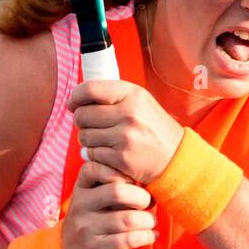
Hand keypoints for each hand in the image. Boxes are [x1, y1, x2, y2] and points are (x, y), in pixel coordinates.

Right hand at [61, 159, 157, 248]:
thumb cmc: (92, 219)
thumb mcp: (92, 197)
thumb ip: (112, 185)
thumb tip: (148, 184)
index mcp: (81, 187)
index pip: (97, 168)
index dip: (122, 172)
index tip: (133, 182)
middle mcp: (80, 205)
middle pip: (117, 192)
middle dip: (141, 197)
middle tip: (148, 203)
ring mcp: (86, 228)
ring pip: (128, 219)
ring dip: (148, 220)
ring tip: (150, 221)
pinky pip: (128, 240)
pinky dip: (146, 236)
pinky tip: (150, 235)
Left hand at [68, 79, 184, 185]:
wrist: (175, 158)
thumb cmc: (152, 128)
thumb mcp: (140, 102)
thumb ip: (111, 96)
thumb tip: (74, 101)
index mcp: (133, 94)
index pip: (90, 89)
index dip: (76, 96)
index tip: (73, 103)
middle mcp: (129, 113)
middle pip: (82, 115)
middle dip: (82, 122)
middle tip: (92, 126)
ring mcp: (125, 137)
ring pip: (84, 136)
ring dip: (88, 139)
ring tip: (104, 140)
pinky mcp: (121, 158)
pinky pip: (92, 153)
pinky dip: (96, 155)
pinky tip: (109, 153)